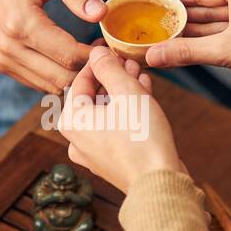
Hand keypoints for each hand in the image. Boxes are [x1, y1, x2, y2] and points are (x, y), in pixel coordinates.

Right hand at [0, 0, 104, 92]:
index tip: (110, 45)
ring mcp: (2, 59)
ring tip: (91, 57)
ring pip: (50, 85)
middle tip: (106, 55)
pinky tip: (70, 59)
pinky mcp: (1, 63)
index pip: (69, 56)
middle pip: (61, 78)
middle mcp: (8, 48)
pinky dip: (57, 76)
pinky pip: (36, 81)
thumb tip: (101, 14)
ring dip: (74, 78)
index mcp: (20, 24)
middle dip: (88, 71)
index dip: (96, 56)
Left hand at [57, 46, 183, 193]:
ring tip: (140, 75)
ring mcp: (92, 152)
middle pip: (93, 97)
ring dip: (122, 92)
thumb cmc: (141, 138)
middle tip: (131, 60)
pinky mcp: (109, 160)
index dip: (100, 60)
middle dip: (113, 76)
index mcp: (72, 120)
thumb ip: (109, 69)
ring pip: (105, 112)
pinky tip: (143, 95)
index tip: (112, 47)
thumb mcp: (126, 93)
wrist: (159, 183)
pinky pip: (113, 128)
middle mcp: (76, 138)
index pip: (81, 79)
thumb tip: (96, 53)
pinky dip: (126, 112)